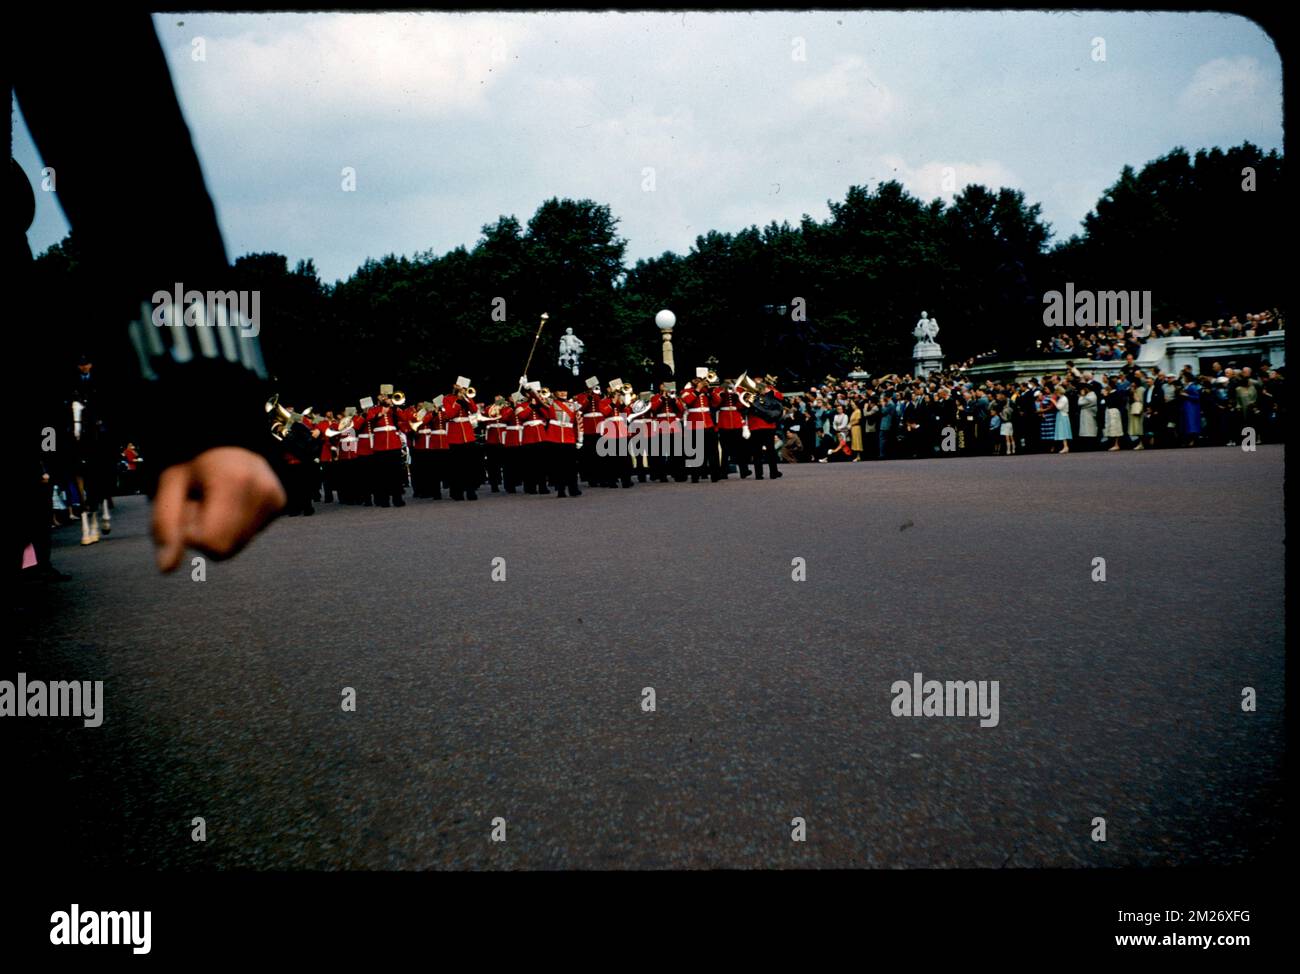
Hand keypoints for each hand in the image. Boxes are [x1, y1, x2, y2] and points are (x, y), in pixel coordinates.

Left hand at [152, 446, 285, 572]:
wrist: (225, 438)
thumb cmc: (193, 460)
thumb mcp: (169, 485)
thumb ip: (165, 525)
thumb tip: (167, 568)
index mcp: (234, 483)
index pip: (212, 544)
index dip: (192, 532)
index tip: (189, 504)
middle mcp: (263, 492)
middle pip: (226, 549)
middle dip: (206, 535)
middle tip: (202, 502)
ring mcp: (276, 499)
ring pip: (238, 545)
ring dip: (219, 531)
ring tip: (217, 500)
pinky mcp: (280, 504)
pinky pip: (249, 534)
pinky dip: (235, 525)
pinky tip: (232, 501)